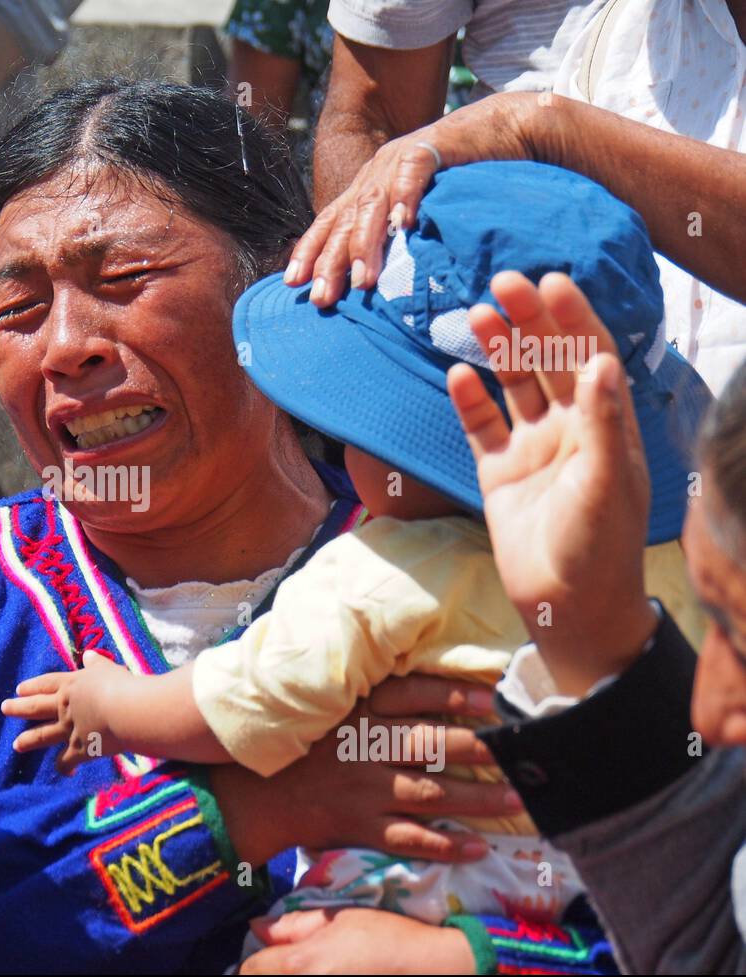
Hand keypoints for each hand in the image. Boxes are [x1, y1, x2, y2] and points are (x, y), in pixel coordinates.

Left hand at [3, 650, 132, 772]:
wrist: (124, 711)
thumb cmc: (118, 685)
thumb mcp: (107, 668)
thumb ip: (97, 663)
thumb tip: (89, 655)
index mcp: (71, 685)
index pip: (47, 684)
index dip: (33, 686)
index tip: (19, 690)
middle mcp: (64, 707)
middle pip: (36, 707)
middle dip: (18, 708)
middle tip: (4, 708)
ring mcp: (68, 729)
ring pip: (43, 735)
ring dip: (28, 740)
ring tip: (16, 745)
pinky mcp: (78, 749)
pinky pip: (66, 761)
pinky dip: (65, 767)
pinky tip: (66, 771)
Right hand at [212, 675, 519, 866]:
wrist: (258, 793)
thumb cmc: (303, 745)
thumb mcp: (330, 709)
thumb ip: (371, 692)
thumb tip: (425, 671)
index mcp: (355, 712)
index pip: (409, 695)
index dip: (452, 695)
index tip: (493, 698)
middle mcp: (361, 748)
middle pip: (428, 744)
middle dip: (478, 747)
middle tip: (521, 748)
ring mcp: (361, 790)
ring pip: (428, 794)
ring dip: (475, 797)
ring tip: (516, 798)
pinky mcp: (359, 825)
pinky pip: (407, 838)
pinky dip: (442, 845)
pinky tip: (476, 847)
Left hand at [239, 907, 475, 974]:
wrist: (438, 969)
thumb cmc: (391, 939)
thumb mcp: (343, 919)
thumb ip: (296, 925)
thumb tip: (257, 928)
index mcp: (300, 965)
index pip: (250, 969)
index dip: (255, 962)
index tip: (263, 959)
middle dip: (266, 974)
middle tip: (278, 967)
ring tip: (311, 970)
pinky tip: (329, 976)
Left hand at [287, 92, 535, 305]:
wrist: (502, 128)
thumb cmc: (461, 177)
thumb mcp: (418, 210)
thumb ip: (394, 237)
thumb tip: (372, 283)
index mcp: (367, 187)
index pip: (330, 221)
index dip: (309, 251)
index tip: (291, 284)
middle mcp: (377, 172)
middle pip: (344, 220)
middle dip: (330, 261)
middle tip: (321, 298)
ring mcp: (402, 157)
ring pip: (373, 202)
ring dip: (366, 243)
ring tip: (363, 280)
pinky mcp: (435, 146)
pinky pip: (414, 172)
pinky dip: (405, 196)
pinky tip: (403, 224)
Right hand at [450, 271, 656, 695]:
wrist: (565, 605)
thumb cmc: (599, 546)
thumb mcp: (608, 481)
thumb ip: (601, 421)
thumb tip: (600, 361)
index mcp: (605, 426)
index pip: (590, 356)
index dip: (574, 318)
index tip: (552, 281)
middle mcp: (571, 430)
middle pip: (548, 360)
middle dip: (530, 320)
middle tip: (504, 282)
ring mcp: (533, 450)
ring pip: (513, 386)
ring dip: (498, 350)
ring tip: (477, 315)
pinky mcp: (498, 475)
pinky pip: (481, 428)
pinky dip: (469, 400)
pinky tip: (457, 374)